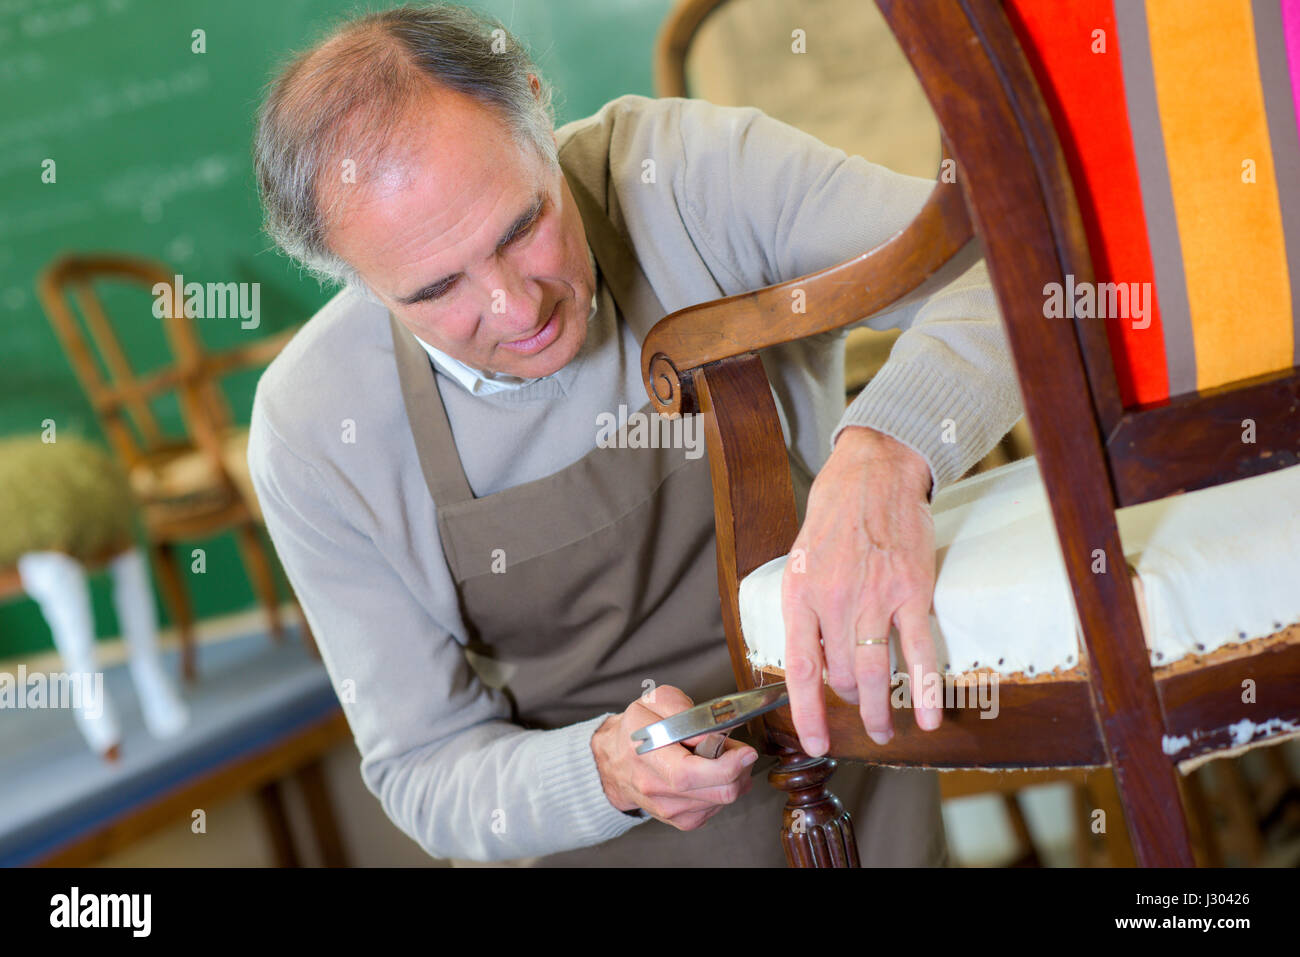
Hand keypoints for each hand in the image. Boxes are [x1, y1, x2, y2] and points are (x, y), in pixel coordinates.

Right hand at [591, 685, 758, 828]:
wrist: (614, 762)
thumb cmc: (638, 728)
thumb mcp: (655, 701)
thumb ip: (685, 711)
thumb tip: (713, 731)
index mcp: (644, 753)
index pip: (688, 773)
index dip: (724, 766)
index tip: (746, 753)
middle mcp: (653, 786)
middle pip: (714, 792)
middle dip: (740, 771)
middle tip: (740, 751)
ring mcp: (666, 808)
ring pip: (720, 802)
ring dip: (734, 780)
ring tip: (723, 758)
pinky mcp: (679, 820)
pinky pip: (714, 809)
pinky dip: (722, 791)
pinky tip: (713, 775)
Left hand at [780, 426, 940, 755]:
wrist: (873, 472)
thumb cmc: (835, 515)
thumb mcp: (802, 561)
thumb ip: (808, 610)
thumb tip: (818, 659)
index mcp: (801, 595)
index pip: (800, 669)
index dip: (807, 713)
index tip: (816, 742)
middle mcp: (835, 602)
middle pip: (843, 677)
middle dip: (851, 702)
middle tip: (861, 713)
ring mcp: (875, 598)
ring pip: (877, 673)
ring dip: (881, 710)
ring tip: (884, 730)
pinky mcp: (912, 593)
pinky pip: (920, 653)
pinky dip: (926, 691)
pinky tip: (929, 717)